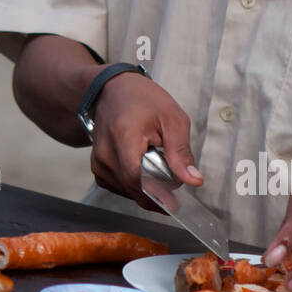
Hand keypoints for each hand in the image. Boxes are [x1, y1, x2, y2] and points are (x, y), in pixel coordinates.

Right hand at [89, 72, 202, 210]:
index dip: (158, 193)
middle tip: (173, 177)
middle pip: (133, 188)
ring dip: (145, 188)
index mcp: (123, 137)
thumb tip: (193, 181)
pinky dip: (134, 186)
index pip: (136, 177)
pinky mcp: (97, 168)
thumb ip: (181, 152)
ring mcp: (98, 162)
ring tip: (155, 163)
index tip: (175, 202)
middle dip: (156, 190)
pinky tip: (143, 171)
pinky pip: (118, 187)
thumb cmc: (143, 99)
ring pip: (126, 191)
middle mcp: (104, 153)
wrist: (113, 89)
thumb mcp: (172, 119)